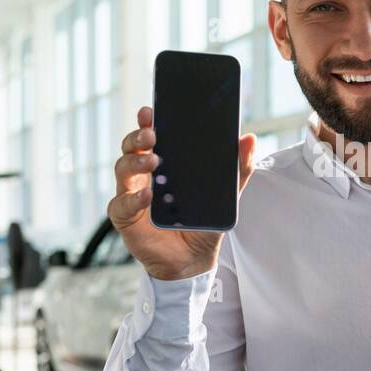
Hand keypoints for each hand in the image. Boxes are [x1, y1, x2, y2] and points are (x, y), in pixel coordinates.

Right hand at [108, 106, 257, 279]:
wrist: (193, 260)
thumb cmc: (203, 223)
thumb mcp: (226, 195)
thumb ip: (238, 169)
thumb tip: (249, 139)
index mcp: (163, 164)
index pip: (152, 136)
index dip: (147, 122)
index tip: (151, 111)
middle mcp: (144, 175)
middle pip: (131, 147)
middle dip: (138, 136)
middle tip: (151, 134)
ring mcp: (132, 194)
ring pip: (122, 169)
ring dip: (136, 161)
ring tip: (154, 161)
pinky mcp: (125, 217)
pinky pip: (121, 203)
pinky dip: (133, 198)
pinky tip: (148, 195)